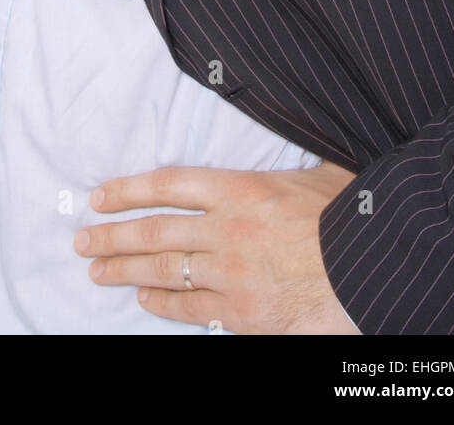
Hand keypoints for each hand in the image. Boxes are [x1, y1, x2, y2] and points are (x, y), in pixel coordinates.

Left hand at [73, 161, 359, 333]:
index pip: (167, 185)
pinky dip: (162, 303)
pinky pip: (190, 308)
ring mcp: (231, 273)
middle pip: (154, 231)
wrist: (370, 271)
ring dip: (125, 270)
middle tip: (82, 240)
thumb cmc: (350, 218)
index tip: (99, 197)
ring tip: (98, 271)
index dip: (128, 191)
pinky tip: (144, 299)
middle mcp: (225, 230)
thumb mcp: (320, 174)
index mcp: (240, 189)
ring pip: (163, 270)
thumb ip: (292, 164)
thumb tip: (296, 141)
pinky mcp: (242, 312)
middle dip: (112, 235)